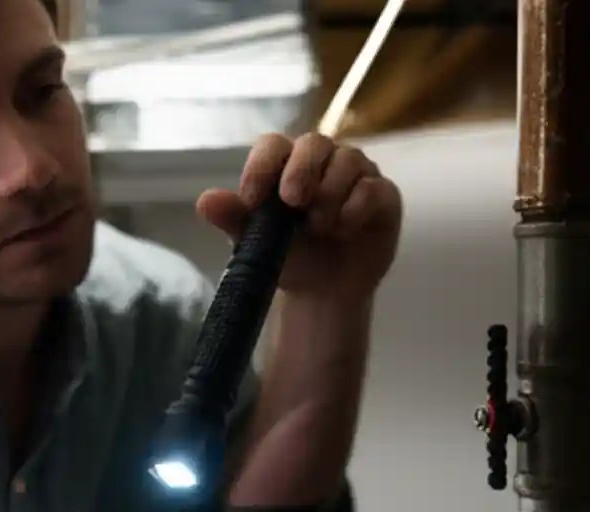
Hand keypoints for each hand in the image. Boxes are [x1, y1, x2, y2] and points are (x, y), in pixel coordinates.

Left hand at [197, 132, 402, 302]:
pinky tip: (343, 230)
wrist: (325, 291)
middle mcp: (323, 160)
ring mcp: (356, 173)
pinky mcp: (384, 195)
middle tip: (292, 202)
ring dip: (330, 194)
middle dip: (301, 169)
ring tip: (319, 227)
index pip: (273, 145)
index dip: (263, 165)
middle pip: (314, 142)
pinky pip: (373, 188)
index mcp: (286, 164)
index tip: (252, 199)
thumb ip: (234, 220)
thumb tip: (205, 202)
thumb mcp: (256, 244)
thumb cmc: (290, 257)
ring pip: (347, 161)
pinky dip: (356, 208)